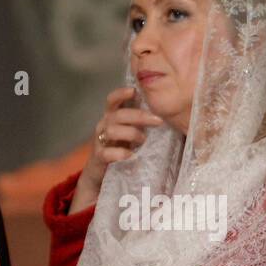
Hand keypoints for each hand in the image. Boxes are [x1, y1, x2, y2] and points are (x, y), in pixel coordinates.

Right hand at [69, 86, 163, 213]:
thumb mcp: (132, 133)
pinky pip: (106, 152)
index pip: (112, 100)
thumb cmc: (123, 149)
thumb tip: (167, 113)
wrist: (102, 174)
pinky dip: (120, 153)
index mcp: (112, 117)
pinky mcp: (98, 157)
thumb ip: (142, 123)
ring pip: (112, 130)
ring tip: (143, 141)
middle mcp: (103, 126)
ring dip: (131, 133)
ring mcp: (100, 141)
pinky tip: (131, 156)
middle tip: (158, 121)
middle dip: (139, 116)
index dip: (120, 94)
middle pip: (117, 114)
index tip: (133, 91)